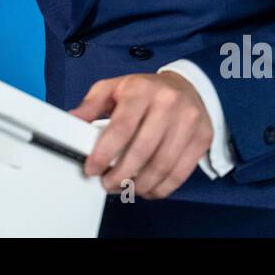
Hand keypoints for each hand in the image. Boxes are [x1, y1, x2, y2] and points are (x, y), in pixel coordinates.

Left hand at [69, 72, 212, 198]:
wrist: (187, 87)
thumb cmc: (146, 91)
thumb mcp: (115, 88)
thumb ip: (92, 104)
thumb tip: (73, 120)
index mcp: (142, 90)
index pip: (122, 127)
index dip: (104, 153)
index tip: (92, 168)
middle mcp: (168, 104)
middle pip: (142, 151)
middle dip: (120, 175)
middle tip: (107, 184)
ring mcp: (189, 122)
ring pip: (162, 166)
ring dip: (139, 185)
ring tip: (125, 187)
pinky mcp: (202, 139)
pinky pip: (179, 174)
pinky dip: (160, 188)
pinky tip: (147, 188)